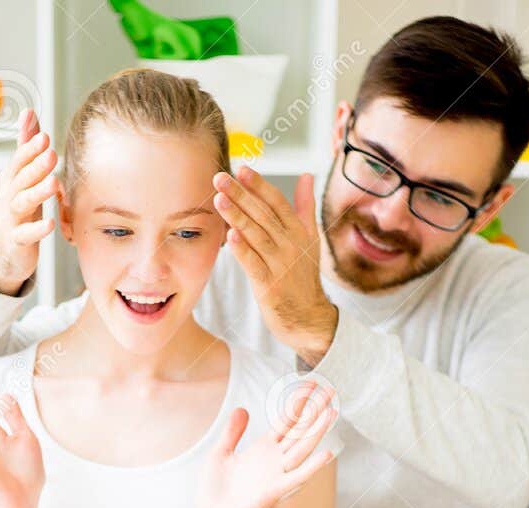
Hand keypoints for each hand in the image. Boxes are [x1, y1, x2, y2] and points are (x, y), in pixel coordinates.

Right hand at [0, 108, 57, 295]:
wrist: (5, 252)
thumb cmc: (18, 211)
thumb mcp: (21, 177)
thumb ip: (25, 146)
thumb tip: (29, 113)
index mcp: (11, 180)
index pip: (18, 160)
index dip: (29, 148)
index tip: (44, 136)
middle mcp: (8, 197)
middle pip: (20, 178)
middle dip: (34, 165)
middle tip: (50, 153)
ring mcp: (11, 219)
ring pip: (22, 203)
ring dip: (37, 192)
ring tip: (53, 183)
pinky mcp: (17, 241)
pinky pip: (26, 235)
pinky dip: (36, 229)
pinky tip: (49, 224)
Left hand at [200, 385, 336, 507]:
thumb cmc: (215, 491)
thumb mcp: (220, 454)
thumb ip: (233, 432)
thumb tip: (242, 408)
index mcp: (263, 448)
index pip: (286, 420)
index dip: (299, 402)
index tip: (312, 383)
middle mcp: (274, 459)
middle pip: (300, 430)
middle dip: (315, 410)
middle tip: (332, 390)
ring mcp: (276, 474)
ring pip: (302, 448)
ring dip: (317, 431)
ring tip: (332, 413)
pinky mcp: (273, 491)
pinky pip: (296, 477)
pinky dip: (311, 467)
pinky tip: (326, 454)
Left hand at [213, 168, 338, 365]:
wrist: (308, 317)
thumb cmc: (303, 276)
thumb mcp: (309, 239)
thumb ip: (305, 206)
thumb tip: (307, 175)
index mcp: (298, 232)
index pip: (277, 202)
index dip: (259, 185)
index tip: (242, 169)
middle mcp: (290, 245)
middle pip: (263, 215)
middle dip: (241, 195)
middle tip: (220, 178)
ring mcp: (280, 265)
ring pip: (256, 236)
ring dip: (237, 217)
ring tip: (219, 199)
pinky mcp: (269, 285)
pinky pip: (253, 264)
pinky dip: (242, 250)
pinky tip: (229, 236)